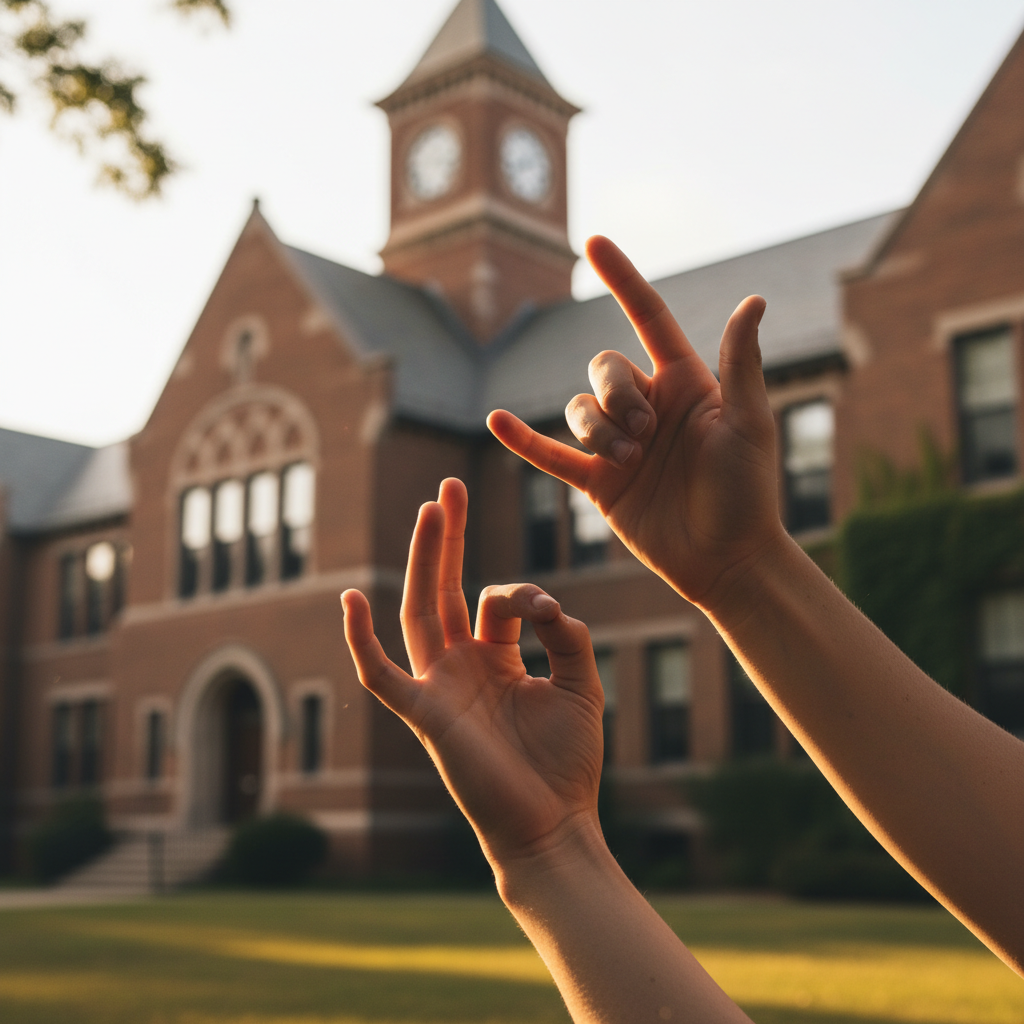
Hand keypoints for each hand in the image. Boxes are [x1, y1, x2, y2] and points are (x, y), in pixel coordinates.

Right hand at [341, 478, 604, 865]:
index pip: (494, 602)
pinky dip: (361, 640)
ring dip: (423, 562)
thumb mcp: (581, 684)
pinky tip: (351, 598)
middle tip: (449, 487)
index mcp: (496, 659)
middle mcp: (461, 666)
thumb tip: (543, 602)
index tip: (551, 613)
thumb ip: (568, 634)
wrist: (554, 824)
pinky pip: (380, 674)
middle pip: (443, 589)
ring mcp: (439, 687)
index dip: (523, 594)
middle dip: (447, 539)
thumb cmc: (568, 761)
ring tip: (431, 508)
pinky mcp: (425, 715)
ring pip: (418, 612)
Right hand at [487, 236, 784, 609]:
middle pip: (604, 369)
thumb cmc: (749, 491)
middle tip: (645, 435)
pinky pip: (551, 455)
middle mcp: (648, 407)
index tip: (592, 242)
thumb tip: (752, 298)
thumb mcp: (749, 423)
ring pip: (579, 410)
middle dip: (615, 394)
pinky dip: (524, 440)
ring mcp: (618, 444)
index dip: (621, 279)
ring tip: (629, 461)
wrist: (726, 559)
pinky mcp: (598, 483)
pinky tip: (496, 422)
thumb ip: (741, 363)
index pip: (647, 317)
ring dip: (596, 430)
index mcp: (685, 383)